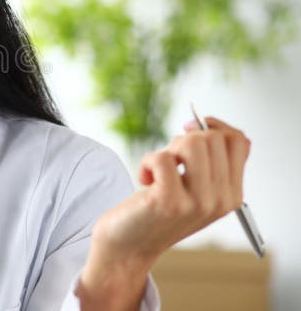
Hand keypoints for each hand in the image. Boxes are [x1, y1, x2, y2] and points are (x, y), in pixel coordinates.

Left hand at [78, 117, 250, 309]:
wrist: (130, 245)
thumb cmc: (158, 211)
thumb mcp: (195, 189)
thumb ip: (209, 162)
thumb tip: (204, 124)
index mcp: (232, 195)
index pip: (240, 142)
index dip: (214, 126)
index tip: (190, 129)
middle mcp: (220, 200)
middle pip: (213, 138)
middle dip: (184, 139)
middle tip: (170, 160)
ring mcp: (197, 202)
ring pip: (191, 142)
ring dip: (167, 150)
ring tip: (159, 170)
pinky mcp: (169, 201)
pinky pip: (161, 157)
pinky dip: (146, 162)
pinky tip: (144, 180)